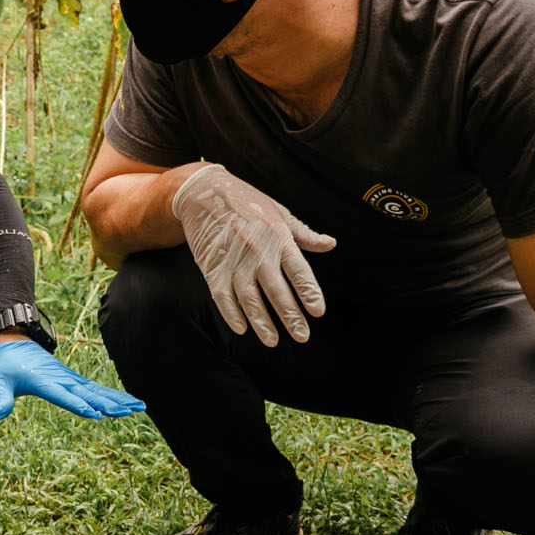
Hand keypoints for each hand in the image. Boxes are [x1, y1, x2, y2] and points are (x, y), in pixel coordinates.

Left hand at [0, 338, 146, 421]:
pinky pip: (96, 388)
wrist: (14, 342)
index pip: (63, 395)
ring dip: (118, 399)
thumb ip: (0, 399)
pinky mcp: (73, 379)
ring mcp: (70, 378)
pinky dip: (113, 395)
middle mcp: (62, 379)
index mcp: (44, 381)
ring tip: (140, 407)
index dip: (78, 404)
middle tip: (128, 412)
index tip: (96, 413)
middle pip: (88, 393)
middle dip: (108, 403)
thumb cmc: (4, 366)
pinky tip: (128, 403)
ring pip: (97, 390)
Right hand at [171, 164, 335, 346]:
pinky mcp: (212, 266)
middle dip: (290, 316)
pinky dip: (231, 313)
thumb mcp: (279, 213)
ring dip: (261, 322)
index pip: (298, 270)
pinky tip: (241, 328)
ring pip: (249, 298)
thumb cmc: (247, 202)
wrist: (204, 192)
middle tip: (302, 336)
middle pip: (276, 289)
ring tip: (273, 341)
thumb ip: (304, 234)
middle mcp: (257, 250)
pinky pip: (222, 295)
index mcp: (278, 236)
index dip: (308, 292)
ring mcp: (233, 260)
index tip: (318, 312)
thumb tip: (330, 244)